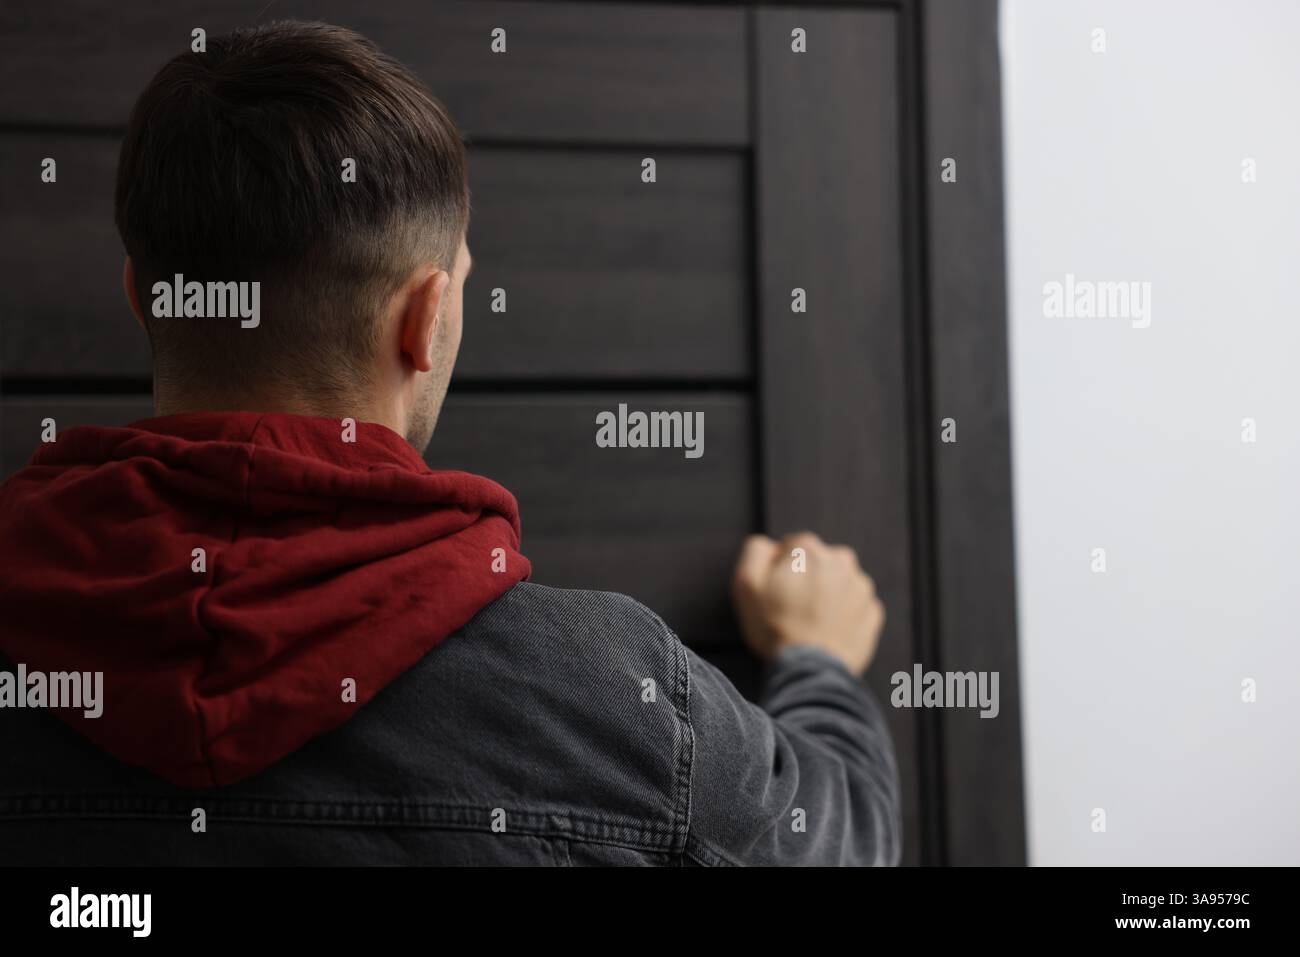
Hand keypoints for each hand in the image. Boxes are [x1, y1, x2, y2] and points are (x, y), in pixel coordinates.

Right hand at [731, 531, 884, 676]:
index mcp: (809, 549)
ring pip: (839, 583)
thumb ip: (756, 551)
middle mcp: (841, 560)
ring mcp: (862, 587)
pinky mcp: (873, 612)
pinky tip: (827, 631)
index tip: (776, 592)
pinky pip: (855, 606)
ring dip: (827, 596)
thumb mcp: (746, 584)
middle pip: (818, 562)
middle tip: (793, 609)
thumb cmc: (775, 627)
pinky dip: (844, 615)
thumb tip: (769, 545)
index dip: (780, 569)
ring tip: (811, 622)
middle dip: (807, 579)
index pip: (792, 546)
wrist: (810, 670)